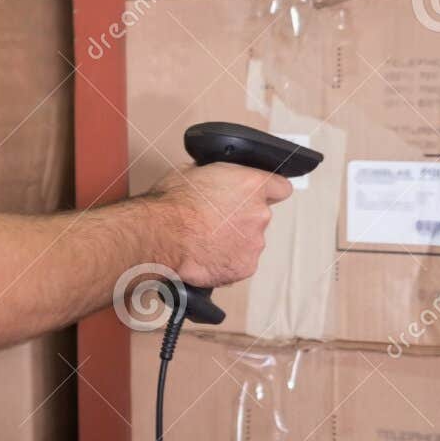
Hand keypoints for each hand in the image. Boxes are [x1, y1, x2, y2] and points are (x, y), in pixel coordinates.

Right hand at [149, 163, 293, 287]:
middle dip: (240, 219)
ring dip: (232, 242)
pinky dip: (224, 262)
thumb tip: (214, 180)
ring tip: (203, 241)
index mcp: (251, 185)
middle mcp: (259, 214)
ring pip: (248, 242)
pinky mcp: (244, 268)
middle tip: (213, 221)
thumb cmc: (170, 204)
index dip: (267, 192)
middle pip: (259, 217)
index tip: (257, 197)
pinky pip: (238, 264)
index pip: (281, 188)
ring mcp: (254, 244)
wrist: (158, 236)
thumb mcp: (191, 172)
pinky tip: (204, 257)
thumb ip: (215, 177)